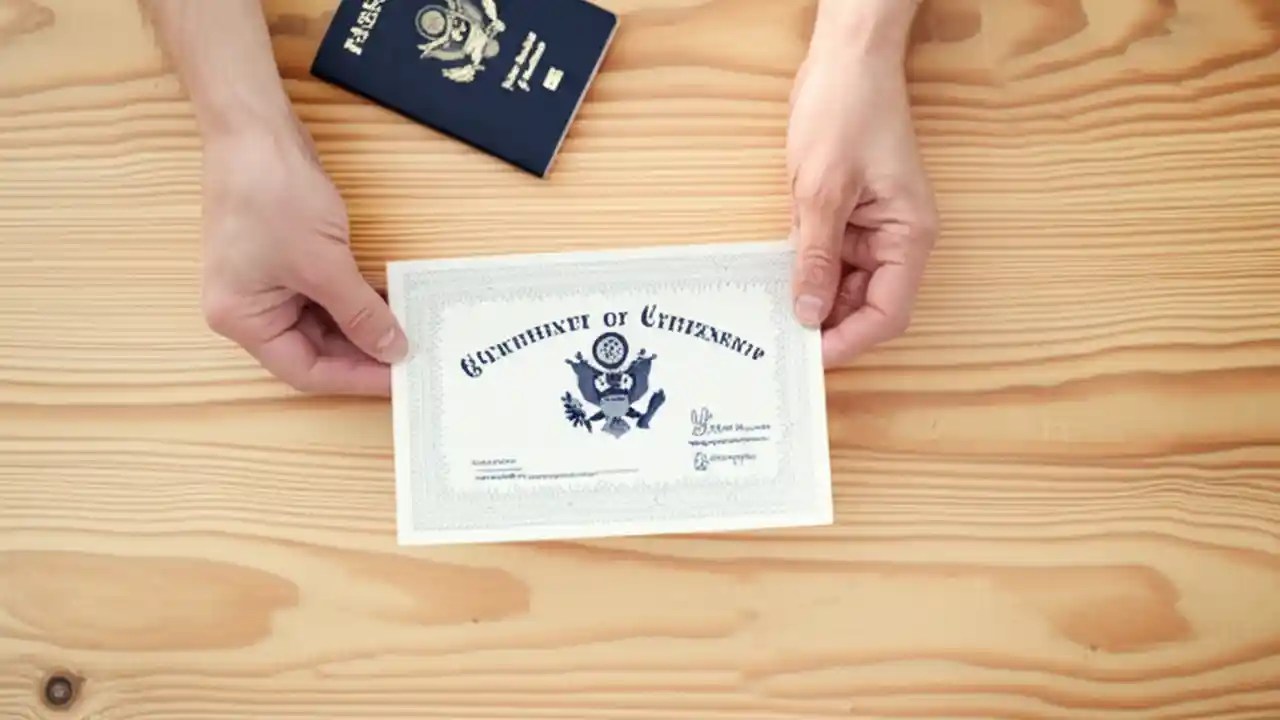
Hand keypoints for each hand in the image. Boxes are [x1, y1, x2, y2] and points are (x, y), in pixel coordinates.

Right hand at [199, 126, 407, 394]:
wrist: (253, 129)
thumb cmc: (273, 195)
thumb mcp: (324, 265)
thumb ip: (360, 314)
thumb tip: (393, 349)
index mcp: (243, 319)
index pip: (305, 371)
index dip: (355, 378)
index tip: (399, 380)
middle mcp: (249, 308)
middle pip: (314, 350)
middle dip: (363, 354)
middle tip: (413, 359)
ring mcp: (266, 282)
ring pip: (322, 323)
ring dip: (363, 327)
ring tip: (408, 333)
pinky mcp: (285, 258)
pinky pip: (324, 294)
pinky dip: (355, 300)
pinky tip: (390, 302)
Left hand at [787, 19, 937, 366]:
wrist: (845, 58)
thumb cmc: (847, 109)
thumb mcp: (822, 191)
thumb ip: (816, 258)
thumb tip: (808, 312)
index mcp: (909, 235)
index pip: (888, 312)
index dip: (851, 340)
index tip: (811, 356)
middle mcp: (898, 237)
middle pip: (868, 305)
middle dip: (829, 323)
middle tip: (783, 340)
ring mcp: (873, 227)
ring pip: (846, 285)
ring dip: (815, 296)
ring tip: (775, 309)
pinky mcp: (850, 215)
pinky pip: (831, 257)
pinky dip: (808, 268)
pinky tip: (779, 277)